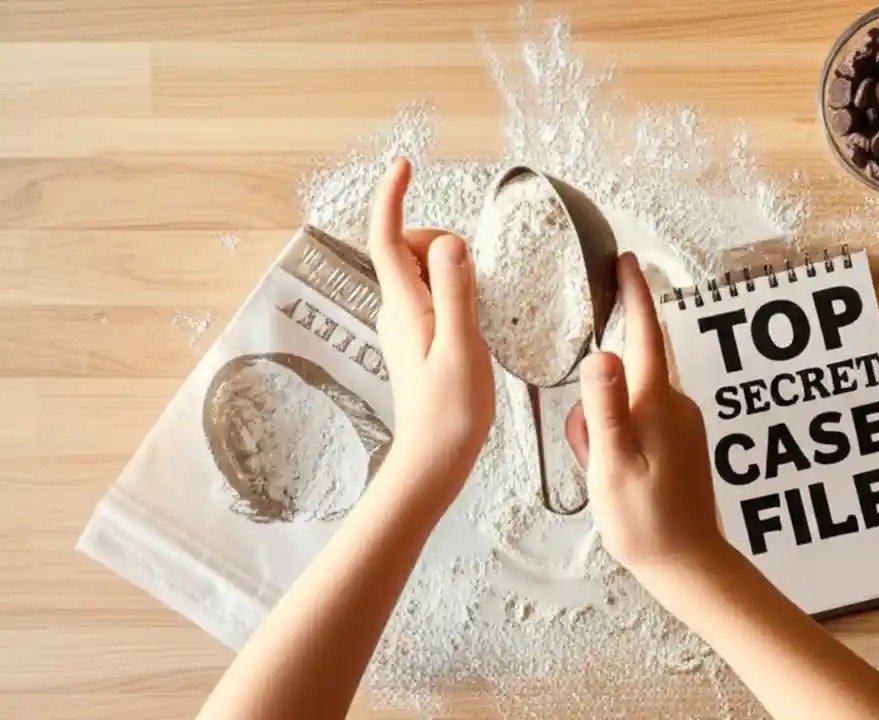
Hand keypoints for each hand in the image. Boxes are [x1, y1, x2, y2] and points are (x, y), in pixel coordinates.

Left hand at [368, 158, 494, 493]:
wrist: (434, 459)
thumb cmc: (451, 412)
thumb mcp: (462, 347)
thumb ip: (456, 291)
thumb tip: (450, 242)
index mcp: (405, 306)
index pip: (388, 239)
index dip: (391, 197)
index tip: (404, 166)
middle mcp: (397, 309)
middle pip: (410, 248)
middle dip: (442, 244)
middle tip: (475, 281)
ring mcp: (406, 324)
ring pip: (423, 271)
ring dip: (451, 270)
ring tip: (478, 312)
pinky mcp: (418, 338)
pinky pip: (432, 294)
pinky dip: (454, 290)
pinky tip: (474, 321)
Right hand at [565, 253, 728, 585]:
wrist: (688, 563)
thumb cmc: (646, 520)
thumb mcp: (610, 463)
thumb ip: (603, 407)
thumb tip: (601, 355)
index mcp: (657, 402)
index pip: (645, 333)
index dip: (634, 293)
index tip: (626, 260)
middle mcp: (676, 404)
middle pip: (623, 379)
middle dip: (596, 410)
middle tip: (592, 456)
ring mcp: (682, 424)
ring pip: (626, 407)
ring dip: (604, 435)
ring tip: (605, 477)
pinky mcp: (681, 443)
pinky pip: (637, 427)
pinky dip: (617, 446)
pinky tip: (618, 480)